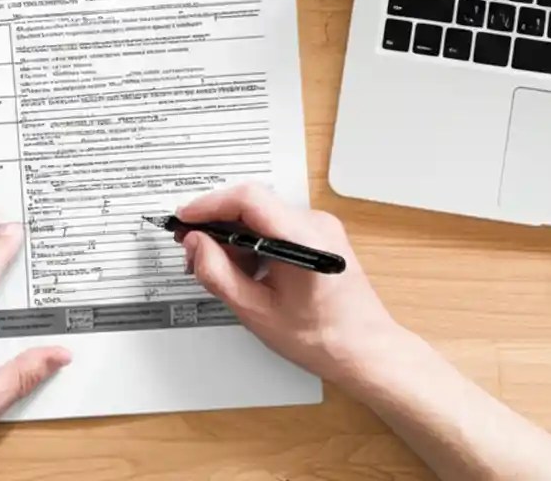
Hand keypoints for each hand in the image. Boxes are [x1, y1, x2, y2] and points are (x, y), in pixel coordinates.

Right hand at [178, 183, 401, 384]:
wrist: (366, 350)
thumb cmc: (322, 339)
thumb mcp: (257, 312)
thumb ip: (219, 274)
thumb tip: (195, 245)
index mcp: (303, 238)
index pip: (249, 199)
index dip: (210, 205)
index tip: (184, 219)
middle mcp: (316, 224)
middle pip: (253, 206)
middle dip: (218, 226)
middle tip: (192, 252)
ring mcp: (321, 228)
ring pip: (263, 218)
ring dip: (235, 239)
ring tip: (218, 271)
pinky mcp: (320, 237)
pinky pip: (277, 228)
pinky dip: (254, 245)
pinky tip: (244, 272)